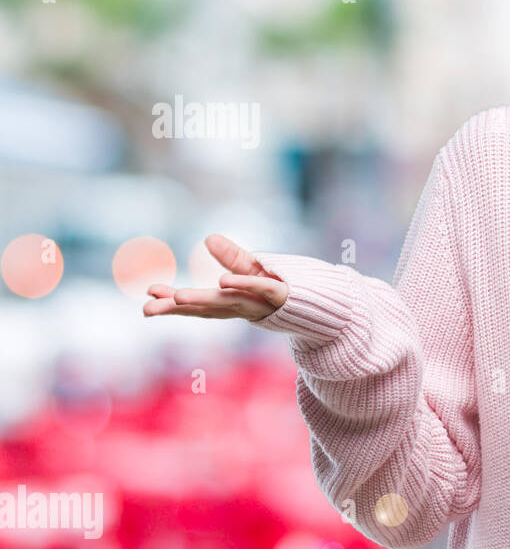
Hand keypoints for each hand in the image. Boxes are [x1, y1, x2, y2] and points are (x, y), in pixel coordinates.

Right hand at [142, 234, 287, 321]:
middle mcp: (243, 307)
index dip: (173, 302)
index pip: (199, 304)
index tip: (148, 294)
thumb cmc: (284, 287)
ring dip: (202, 300)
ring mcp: (262, 303)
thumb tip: (208, 238)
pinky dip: (243, 285)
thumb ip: (233, 257)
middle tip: (148, 309)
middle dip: (177, 309)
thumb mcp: (256, 269)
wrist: (322, 303)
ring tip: (177, 298)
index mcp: (233, 303)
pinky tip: (223, 281)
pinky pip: (262, 288)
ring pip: (229, 302)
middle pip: (207, 309)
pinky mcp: (282, 296)